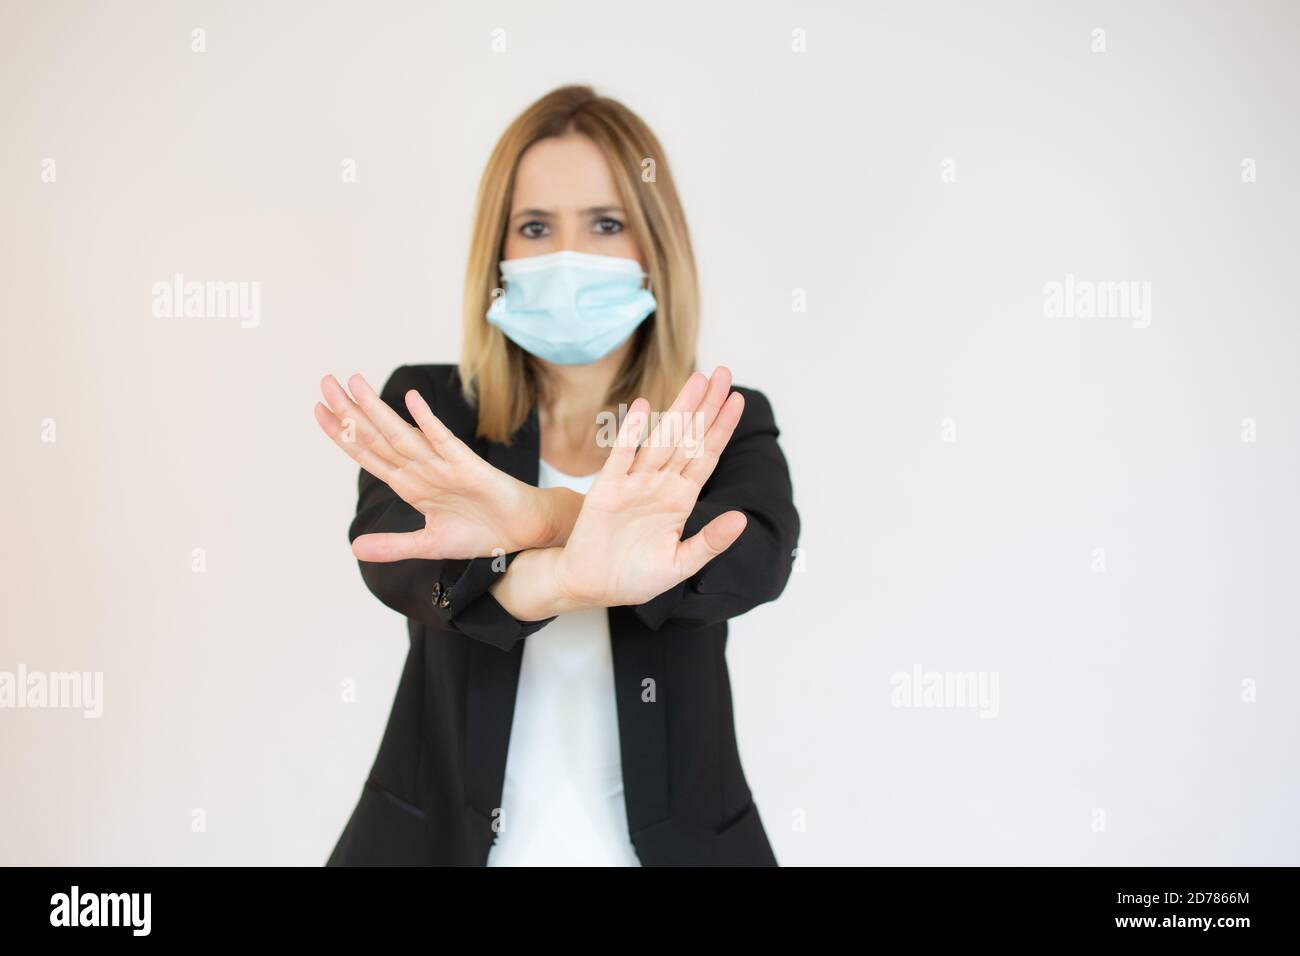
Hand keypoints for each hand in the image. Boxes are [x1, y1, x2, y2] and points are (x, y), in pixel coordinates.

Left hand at [313, 373, 570, 561]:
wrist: (522, 532)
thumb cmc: (481, 532)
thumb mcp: (429, 544)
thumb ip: (393, 546)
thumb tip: (354, 548)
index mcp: (410, 484)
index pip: (368, 454)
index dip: (342, 434)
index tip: (317, 410)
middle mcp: (422, 469)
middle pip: (378, 437)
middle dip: (349, 412)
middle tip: (325, 382)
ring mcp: (443, 465)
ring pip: (402, 435)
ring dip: (377, 411)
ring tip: (354, 384)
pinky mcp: (469, 467)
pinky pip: (444, 441)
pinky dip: (428, 422)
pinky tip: (412, 400)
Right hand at [553, 366, 746, 607]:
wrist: (591, 586)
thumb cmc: (634, 577)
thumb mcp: (680, 565)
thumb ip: (710, 542)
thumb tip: (741, 519)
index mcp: (681, 499)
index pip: (707, 455)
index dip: (722, 428)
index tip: (738, 401)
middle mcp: (660, 484)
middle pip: (689, 438)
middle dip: (707, 406)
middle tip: (724, 373)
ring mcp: (634, 483)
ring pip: (662, 439)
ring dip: (680, 410)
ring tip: (697, 379)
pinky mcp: (607, 489)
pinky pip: (621, 456)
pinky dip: (631, 432)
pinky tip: (641, 408)